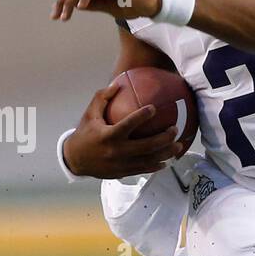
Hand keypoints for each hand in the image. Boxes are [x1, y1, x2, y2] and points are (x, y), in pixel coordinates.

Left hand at [52, 0, 161, 22]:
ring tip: (64, 15)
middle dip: (63, 1)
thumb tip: (79, 6)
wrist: (156, 2)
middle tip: (55, 15)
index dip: (66, 1)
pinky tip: (80, 7)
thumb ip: (96, 4)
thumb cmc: (136, 4)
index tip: (57, 14)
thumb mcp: (112, 7)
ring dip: (71, 1)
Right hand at [61, 81, 187, 178]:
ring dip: (166, 153)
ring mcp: (122, 164)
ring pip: (149, 160)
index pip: (128, 124)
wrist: (75, 160)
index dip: (142, 116)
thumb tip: (119, 83)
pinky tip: (168, 160)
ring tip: (179, 145)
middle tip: (174, 129)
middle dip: (164, 138)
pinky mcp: (124, 172)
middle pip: (146, 146)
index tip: (154, 108)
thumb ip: (102, 98)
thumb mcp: (90, 114)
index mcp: (108, 135)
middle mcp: (116, 151)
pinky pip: (144, 169)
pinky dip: (157, 165)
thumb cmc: (85, 133)